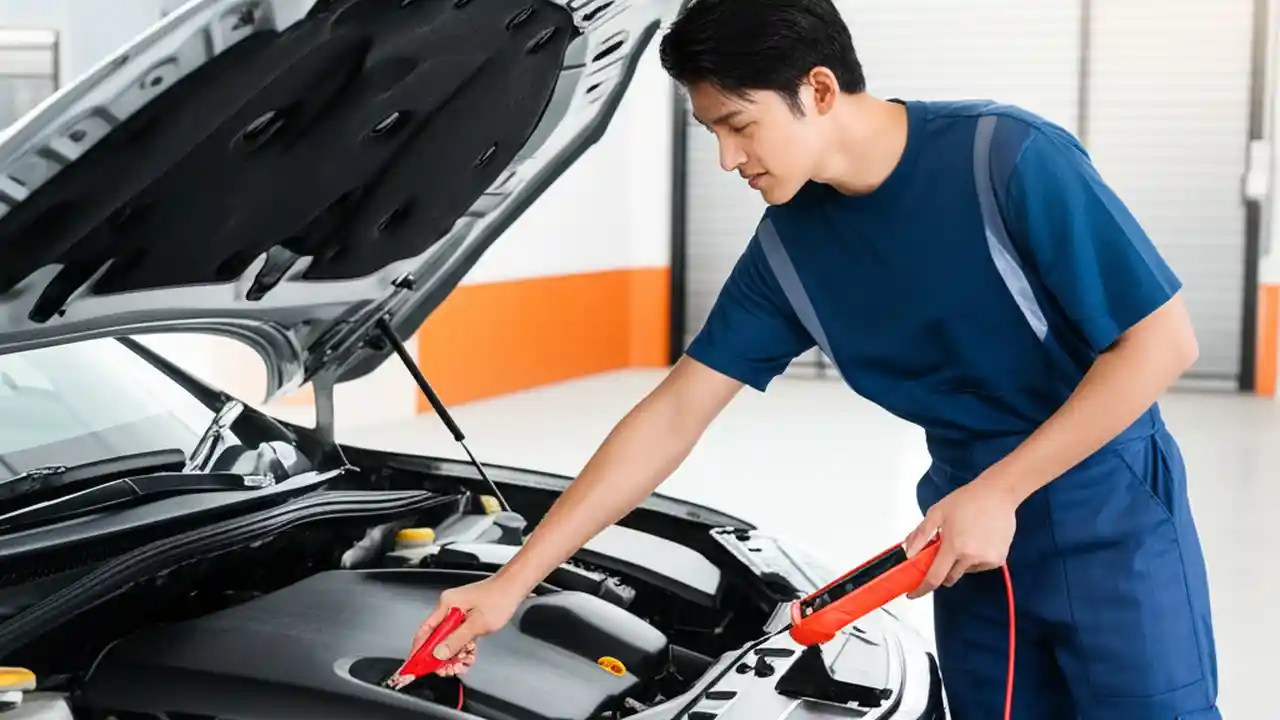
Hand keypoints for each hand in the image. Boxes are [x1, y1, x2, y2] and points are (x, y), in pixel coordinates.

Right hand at [411, 575, 523, 676]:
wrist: (515, 588)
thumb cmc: (499, 598)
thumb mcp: (477, 624)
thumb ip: (456, 640)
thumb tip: (438, 653)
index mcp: (447, 605)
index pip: (425, 631)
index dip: (419, 650)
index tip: (416, 665)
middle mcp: (450, 608)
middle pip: (436, 638)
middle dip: (441, 657)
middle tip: (447, 670)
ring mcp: (458, 614)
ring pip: (449, 640)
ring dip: (454, 655)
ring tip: (461, 664)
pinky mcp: (467, 619)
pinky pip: (459, 637)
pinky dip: (463, 648)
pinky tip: (468, 656)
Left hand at [903, 473, 1018, 598]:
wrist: (997, 494)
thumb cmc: (968, 500)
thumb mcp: (937, 513)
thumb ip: (920, 535)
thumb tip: (908, 552)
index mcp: (954, 546)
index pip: (934, 577)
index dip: (922, 589)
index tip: (913, 593)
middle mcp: (972, 557)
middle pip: (949, 577)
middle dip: (942, 570)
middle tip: (943, 550)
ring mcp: (987, 560)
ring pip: (965, 571)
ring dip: (959, 562)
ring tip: (964, 537)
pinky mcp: (998, 559)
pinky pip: (979, 566)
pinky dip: (974, 559)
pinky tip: (978, 539)